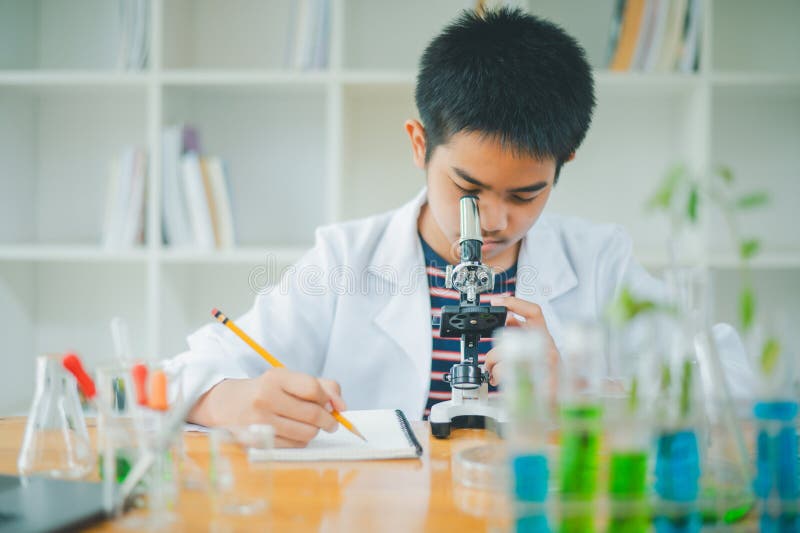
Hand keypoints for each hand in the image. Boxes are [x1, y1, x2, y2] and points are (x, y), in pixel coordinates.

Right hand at [189, 368, 346, 447]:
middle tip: (331, 422)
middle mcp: (265, 398)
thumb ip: (322, 386)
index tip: (332, 405)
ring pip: (306, 433)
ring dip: (314, 431)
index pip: (313, 389)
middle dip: (328, 420)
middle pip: (312, 414)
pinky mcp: (255, 442)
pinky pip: (293, 446)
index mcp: (275, 378)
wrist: (226, 404)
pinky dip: (300, 441)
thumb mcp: (289, 380)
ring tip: (308, 426)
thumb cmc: (266, 391)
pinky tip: (292, 433)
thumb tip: (342, 406)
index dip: (328, 399)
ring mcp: (259, 422)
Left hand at [484, 296, 558, 386]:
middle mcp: (546, 349)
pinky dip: (497, 378)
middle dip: (494, 352)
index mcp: (547, 340)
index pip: (534, 313)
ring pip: (501, 355)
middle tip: (491, 362)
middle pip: (508, 338)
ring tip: (497, 375)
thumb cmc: (550, 380)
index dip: (515, 303)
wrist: (560, 405)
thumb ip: (526, 334)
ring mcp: (540, 365)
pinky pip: (502, 372)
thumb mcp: (542, 352)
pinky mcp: (531, 380)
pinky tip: (502, 382)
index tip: (498, 301)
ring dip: (493, 366)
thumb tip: (510, 319)